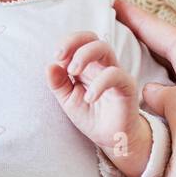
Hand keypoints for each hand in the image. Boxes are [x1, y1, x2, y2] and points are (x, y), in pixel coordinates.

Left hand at [46, 30, 151, 176]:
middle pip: (92, 38)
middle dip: (74, 42)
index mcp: (87, 66)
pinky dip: (99, 83)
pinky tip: (89, 98)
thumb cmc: (91, 116)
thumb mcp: (68, 101)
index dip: (66, 43)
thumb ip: (58, 84)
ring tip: (73, 73)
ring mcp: (115, 73)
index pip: (78, 42)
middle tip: (61, 58)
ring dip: (84, 55)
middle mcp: (101, 65)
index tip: (56, 56)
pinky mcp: (126, 85)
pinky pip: (115, 74)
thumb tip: (49, 65)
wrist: (111, 138)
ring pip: (104, 48)